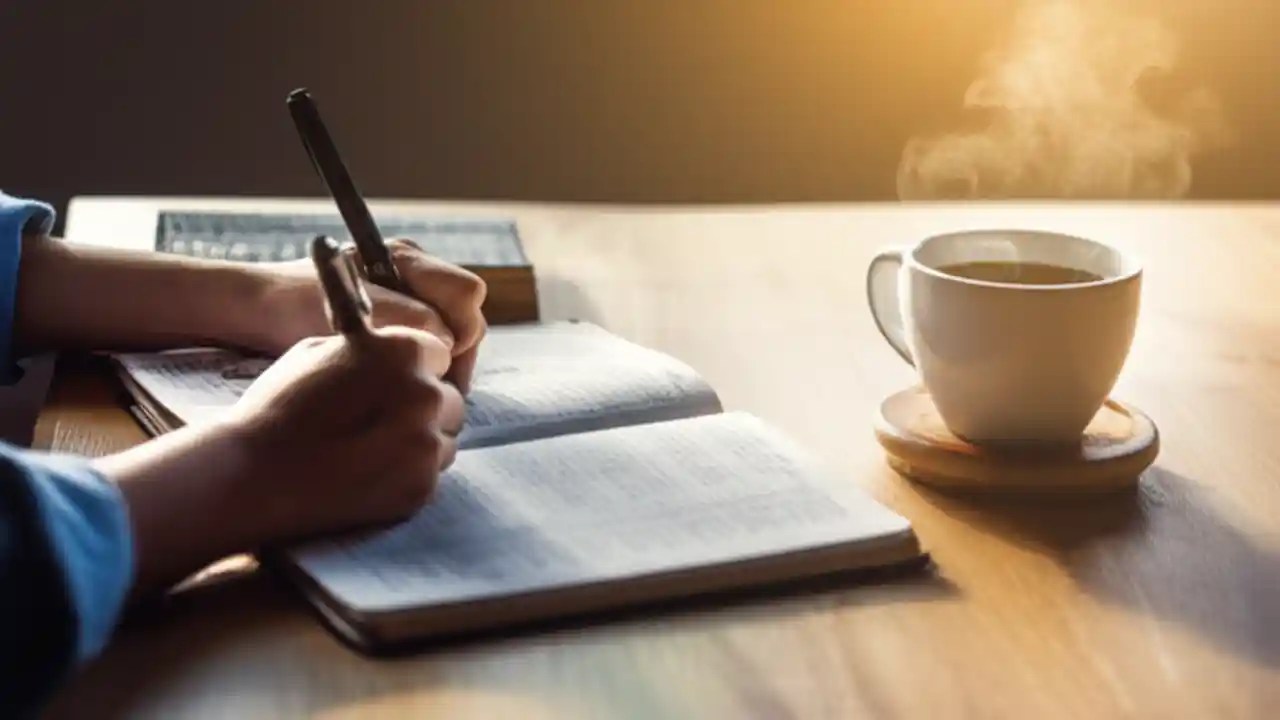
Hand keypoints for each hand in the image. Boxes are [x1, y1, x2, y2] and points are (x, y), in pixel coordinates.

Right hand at [98, 324, 463, 594]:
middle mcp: (425, 395)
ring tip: (373, 450)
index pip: (438, 355)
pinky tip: (369, 474)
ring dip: (420, 442)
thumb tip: (391, 354)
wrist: (253, 473)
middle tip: (384, 421)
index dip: (415, 369)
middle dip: (422, 407)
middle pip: (448, 399)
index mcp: (404, 352)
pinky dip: (408, 475)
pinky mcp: (421, 487)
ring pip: (444, 439)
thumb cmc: (278, 407)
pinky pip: (430, 475)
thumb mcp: (318, 352)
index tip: (396, 382)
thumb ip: (368, 351)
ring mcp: (427, 445)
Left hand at [260, 239, 486, 391]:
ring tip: (413, 387)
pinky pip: (435, 349)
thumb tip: (446, 340)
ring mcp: (411, 299)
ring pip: (455, 337)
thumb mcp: (352, 313)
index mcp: (406, 259)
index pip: (465, 293)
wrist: (259, 312)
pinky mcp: (402, 325)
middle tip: (431, 385)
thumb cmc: (296, 305)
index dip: (460, 329)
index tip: (435, 358)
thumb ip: (405, 318)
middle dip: (457, 354)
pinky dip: (425, 369)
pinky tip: (402, 384)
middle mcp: (415, 276)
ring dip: (441, 365)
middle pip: (467, 317)